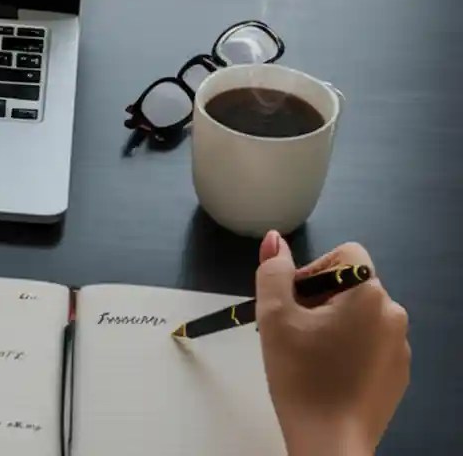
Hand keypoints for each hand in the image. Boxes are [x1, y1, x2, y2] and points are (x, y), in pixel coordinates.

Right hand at [256, 233, 408, 455]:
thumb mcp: (275, 317)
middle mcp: (393, 313)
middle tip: (294, 332)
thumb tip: (274, 239)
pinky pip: (371, 345)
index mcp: (369, 293)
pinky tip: (330, 375)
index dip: (312, 272)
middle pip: (351, 286)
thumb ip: (274, 272)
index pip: (345, 255)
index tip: (293, 305)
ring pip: (361, 316)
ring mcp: (400, 346)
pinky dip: (350, 349)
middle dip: (320, 300)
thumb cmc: (301, 374)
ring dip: (334, 324)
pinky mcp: (399, 373)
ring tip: (310, 355)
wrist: (330, 440)